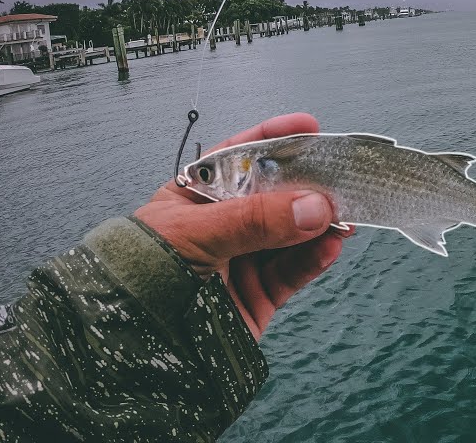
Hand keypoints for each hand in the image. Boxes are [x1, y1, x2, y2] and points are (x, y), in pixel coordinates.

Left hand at [134, 113, 352, 338]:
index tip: (309, 126)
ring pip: (292, 233)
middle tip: (340, 177)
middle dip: (308, 185)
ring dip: (320, 223)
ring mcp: (243, 260)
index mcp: (197, 197)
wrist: (132, 348)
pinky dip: (316, 257)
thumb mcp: (195, 235)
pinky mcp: (259, 295)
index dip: (273, 139)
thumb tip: (314, 206)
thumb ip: (255, 220)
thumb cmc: (143, 275)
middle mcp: (223, 225)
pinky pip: (294, 270)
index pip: (239, 157)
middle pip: (275, 195)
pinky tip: (331, 245)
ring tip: (343, 217)